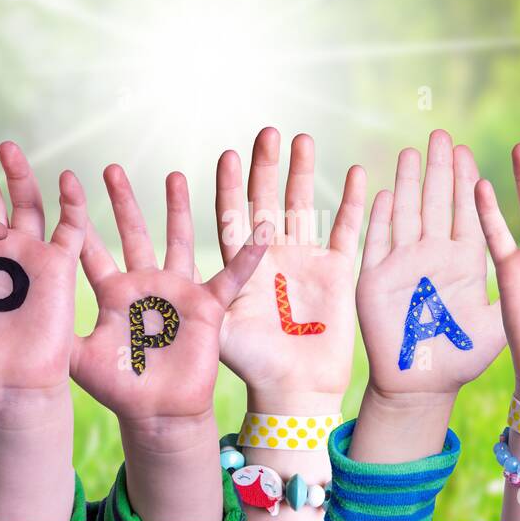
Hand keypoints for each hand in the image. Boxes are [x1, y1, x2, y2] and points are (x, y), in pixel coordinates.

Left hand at [71, 165, 270, 419]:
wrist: (160, 411)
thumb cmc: (120, 388)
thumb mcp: (80, 360)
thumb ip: (59, 332)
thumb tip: (28, 309)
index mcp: (113, 293)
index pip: (92, 248)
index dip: (79, 217)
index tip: (66, 182)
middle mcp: (144, 284)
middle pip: (133, 233)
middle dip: (123, 201)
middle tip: (111, 168)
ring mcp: (176, 292)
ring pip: (178, 240)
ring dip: (177, 210)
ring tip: (174, 176)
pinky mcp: (206, 306)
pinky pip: (231, 277)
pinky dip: (247, 256)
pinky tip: (261, 231)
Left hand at [215, 128, 365, 414]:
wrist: (295, 389)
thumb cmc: (251, 365)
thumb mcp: (217, 329)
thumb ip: (200, 299)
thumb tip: (163, 277)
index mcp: (241, 264)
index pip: (232, 215)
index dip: (230, 186)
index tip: (227, 154)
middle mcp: (272, 254)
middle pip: (268, 200)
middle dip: (267, 166)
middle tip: (267, 131)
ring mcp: (305, 258)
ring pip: (304, 205)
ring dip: (303, 172)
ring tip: (301, 139)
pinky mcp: (337, 270)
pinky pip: (346, 229)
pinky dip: (353, 202)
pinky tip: (355, 172)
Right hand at [351, 130, 504, 462]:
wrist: (421, 386)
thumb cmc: (462, 358)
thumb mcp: (499, 323)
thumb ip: (518, 291)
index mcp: (464, 261)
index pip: (466, 211)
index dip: (465, 180)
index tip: (467, 149)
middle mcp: (433, 256)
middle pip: (435, 202)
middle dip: (437, 169)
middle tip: (441, 134)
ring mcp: (403, 264)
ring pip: (405, 214)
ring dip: (407, 183)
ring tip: (411, 152)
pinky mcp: (375, 280)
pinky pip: (376, 242)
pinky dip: (379, 219)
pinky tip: (381, 192)